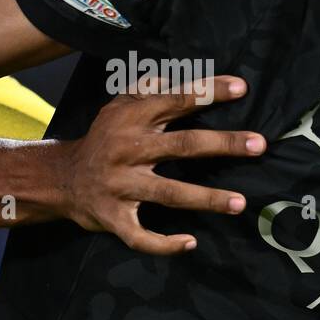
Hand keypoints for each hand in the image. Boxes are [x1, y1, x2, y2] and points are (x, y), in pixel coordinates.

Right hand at [56, 75, 264, 255]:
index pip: (176, 100)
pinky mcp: (114, 217)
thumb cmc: (102, 139)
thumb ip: (145, 89)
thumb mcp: (116, 106)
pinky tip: (189, 242)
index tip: (241, 89)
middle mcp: (129, 149)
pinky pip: (141, 235)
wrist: (61, 178)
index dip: (208, 92)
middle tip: (258, 144)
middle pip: (183, 145)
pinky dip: (164, 244)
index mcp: (132, 119)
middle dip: (223, 144)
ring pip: (170, 193)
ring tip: (240, 202)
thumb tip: (173, 76)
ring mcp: (122, 185)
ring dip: (207, 198)